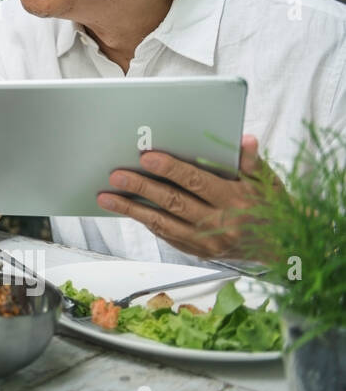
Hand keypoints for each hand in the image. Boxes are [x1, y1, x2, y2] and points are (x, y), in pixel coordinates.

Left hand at [96, 135, 271, 258]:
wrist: (284, 248)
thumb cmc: (271, 206)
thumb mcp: (268, 181)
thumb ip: (251, 160)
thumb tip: (244, 139)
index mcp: (236, 201)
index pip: (197, 182)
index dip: (171, 169)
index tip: (146, 157)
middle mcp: (219, 223)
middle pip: (173, 203)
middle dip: (142, 187)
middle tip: (116, 174)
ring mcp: (207, 241)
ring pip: (163, 223)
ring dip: (132, 209)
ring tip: (106, 196)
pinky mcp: (198, 252)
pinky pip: (166, 235)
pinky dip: (145, 221)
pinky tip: (126, 209)